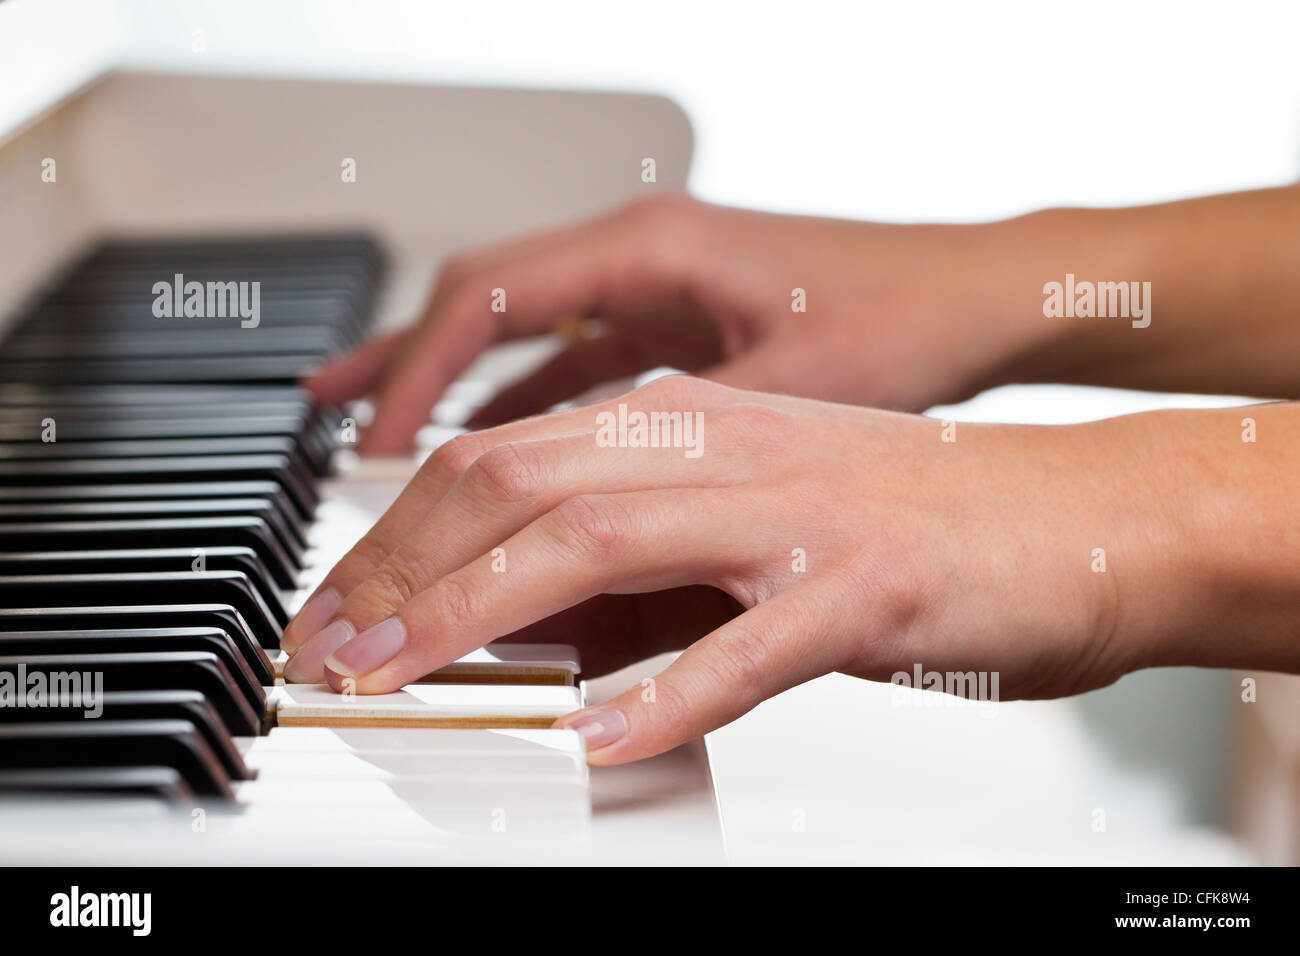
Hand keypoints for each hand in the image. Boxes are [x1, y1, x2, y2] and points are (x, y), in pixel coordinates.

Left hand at [280, 375, 1239, 764]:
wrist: (1080, 515)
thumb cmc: (910, 523)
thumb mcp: (750, 525)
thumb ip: (641, 571)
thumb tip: (525, 629)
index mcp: (692, 428)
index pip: (506, 461)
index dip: (401, 534)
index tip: (340, 607)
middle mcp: (729, 451)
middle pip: (523, 485)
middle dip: (404, 567)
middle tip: (333, 646)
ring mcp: (797, 514)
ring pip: (607, 542)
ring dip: (485, 612)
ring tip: (406, 674)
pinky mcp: (868, 586)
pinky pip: (751, 644)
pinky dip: (667, 692)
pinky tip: (601, 737)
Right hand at [306, 194, 1050, 452]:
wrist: (976, 296)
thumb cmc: (905, 318)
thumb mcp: (785, 386)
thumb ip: (679, 440)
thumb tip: (582, 523)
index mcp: (651, 251)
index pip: (489, 300)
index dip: (411, 370)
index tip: (363, 441)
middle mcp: (636, 259)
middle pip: (478, 312)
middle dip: (396, 374)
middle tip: (328, 430)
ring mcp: (650, 293)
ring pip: (515, 339)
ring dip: (442, 392)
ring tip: (371, 444)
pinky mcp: (670, 332)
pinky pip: (565, 367)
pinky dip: (513, 409)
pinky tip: (482, 453)